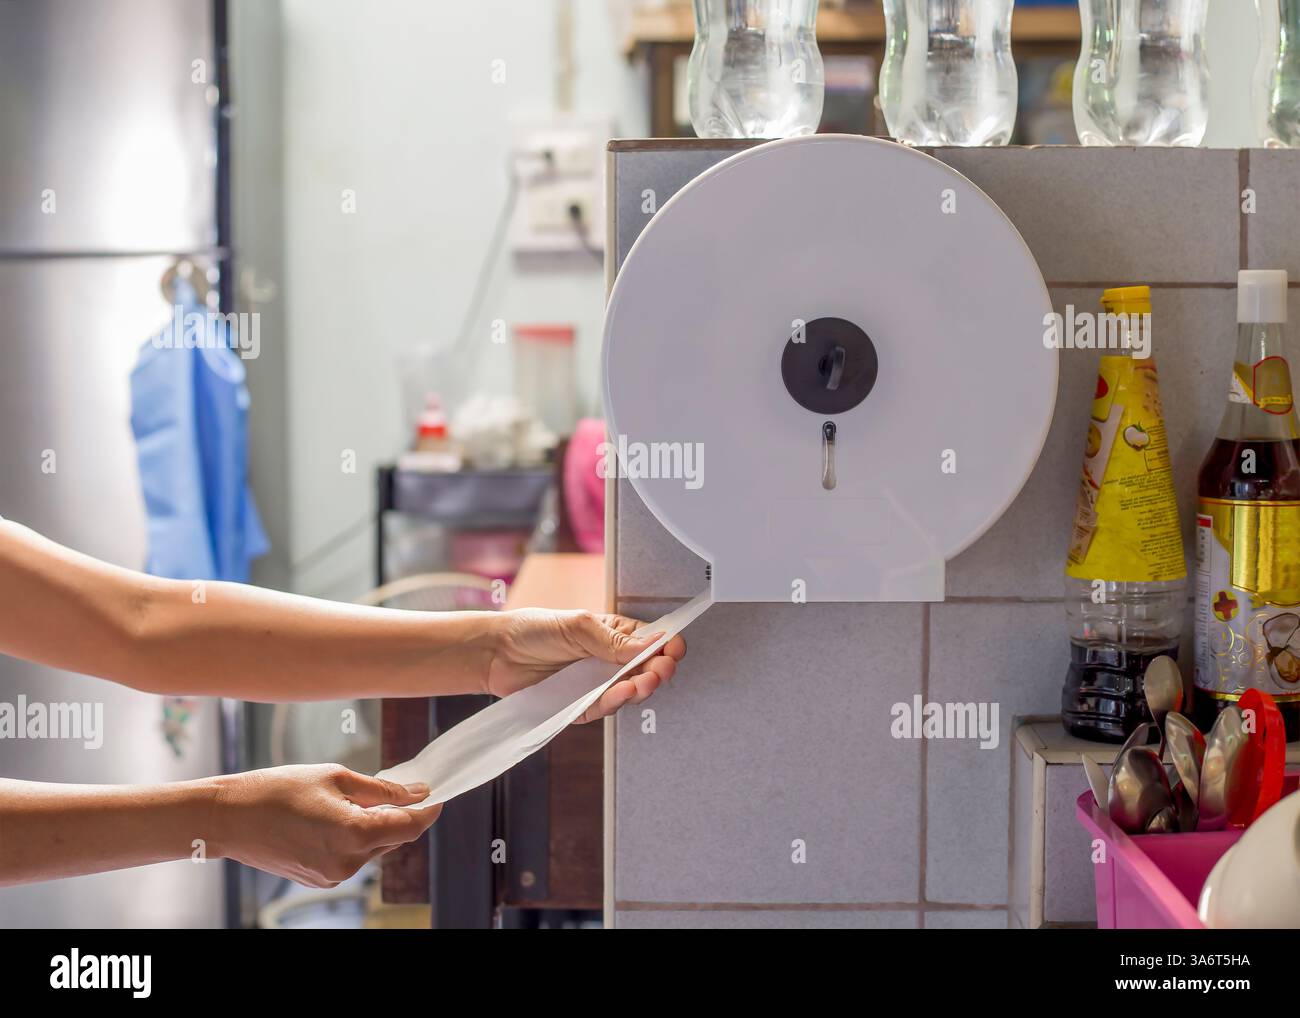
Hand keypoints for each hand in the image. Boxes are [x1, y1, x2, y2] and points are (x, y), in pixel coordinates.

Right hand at [211, 764, 440, 887]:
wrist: (229, 818)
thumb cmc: (278, 790)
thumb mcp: (336, 778)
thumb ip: (382, 790)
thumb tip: (417, 793)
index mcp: (355, 835)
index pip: (410, 827)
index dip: (429, 810)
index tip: (437, 795)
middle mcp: (348, 862)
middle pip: (392, 838)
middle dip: (397, 814)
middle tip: (392, 787)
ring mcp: (333, 876)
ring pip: (372, 848)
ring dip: (373, 826)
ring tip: (350, 800)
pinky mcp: (320, 880)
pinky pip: (352, 857)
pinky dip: (353, 838)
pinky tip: (333, 818)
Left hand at [486, 609, 686, 722]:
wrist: (495, 654)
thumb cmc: (532, 630)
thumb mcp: (578, 624)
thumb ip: (614, 639)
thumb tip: (651, 643)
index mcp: (613, 634)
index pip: (649, 641)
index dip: (665, 646)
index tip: (674, 650)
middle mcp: (608, 661)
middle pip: (645, 670)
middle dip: (658, 670)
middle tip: (662, 670)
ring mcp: (595, 685)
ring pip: (629, 692)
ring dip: (641, 688)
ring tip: (645, 682)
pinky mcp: (581, 706)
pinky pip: (604, 708)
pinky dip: (615, 702)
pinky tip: (624, 692)